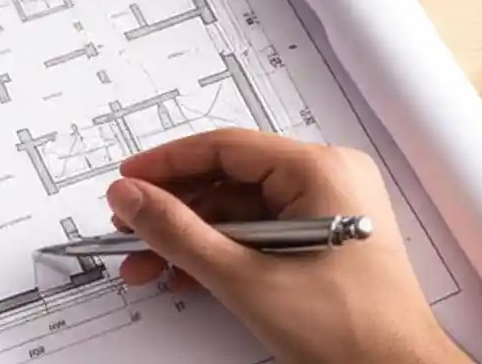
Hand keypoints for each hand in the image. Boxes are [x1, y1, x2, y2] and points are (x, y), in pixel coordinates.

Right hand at [105, 129, 468, 362]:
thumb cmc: (352, 333)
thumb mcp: (246, 279)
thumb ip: (180, 233)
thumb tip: (133, 197)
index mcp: (321, 171)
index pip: (226, 148)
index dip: (168, 164)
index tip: (129, 180)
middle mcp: (328, 180)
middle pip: (229, 180)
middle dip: (173, 211)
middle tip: (130, 229)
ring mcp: (327, 210)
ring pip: (239, 210)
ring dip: (191, 238)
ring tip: (148, 265)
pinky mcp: (323, 239)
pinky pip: (259, 232)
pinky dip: (221, 252)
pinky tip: (186, 274)